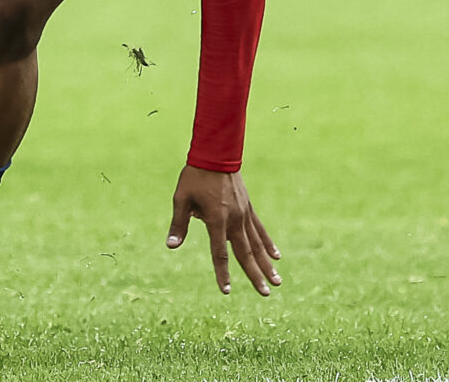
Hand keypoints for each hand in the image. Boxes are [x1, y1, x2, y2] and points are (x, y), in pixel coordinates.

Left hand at [168, 165, 280, 295]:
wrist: (215, 155)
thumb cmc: (194, 178)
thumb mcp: (181, 199)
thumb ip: (178, 224)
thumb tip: (171, 246)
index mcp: (216, 219)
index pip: (219, 252)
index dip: (222, 272)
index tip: (226, 290)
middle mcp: (234, 220)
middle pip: (245, 253)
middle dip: (255, 275)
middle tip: (265, 294)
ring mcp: (244, 214)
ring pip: (257, 244)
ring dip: (266, 264)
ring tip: (277, 282)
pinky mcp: (248, 208)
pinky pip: (260, 229)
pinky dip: (268, 243)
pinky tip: (276, 256)